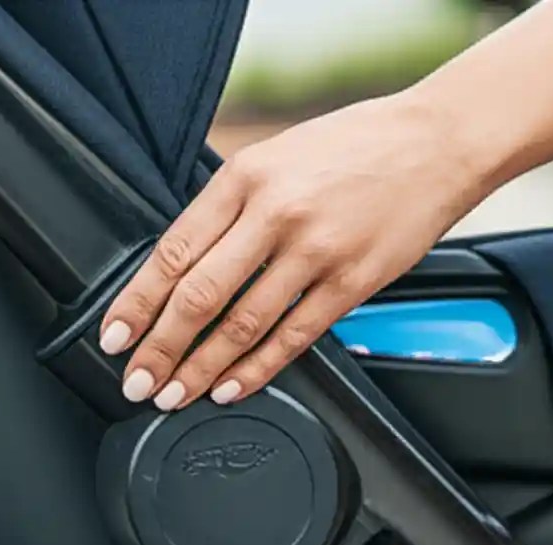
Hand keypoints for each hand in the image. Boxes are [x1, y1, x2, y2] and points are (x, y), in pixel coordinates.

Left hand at [98, 91, 490, 409]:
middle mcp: (275, 213)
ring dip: (201, 369)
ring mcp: (315, 251)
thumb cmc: (356, 146)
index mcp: (245, 177)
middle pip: (199, 296)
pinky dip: (256, 369)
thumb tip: (182, 266)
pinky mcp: (352, 283)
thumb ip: (230, 206)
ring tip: (176, 394)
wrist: (437, 143)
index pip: (172, 251)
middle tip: (138, 381)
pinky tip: (231, 387)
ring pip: (242, 325)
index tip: (115, 335)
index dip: (136, 302)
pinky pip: (293, 338)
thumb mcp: (276, 155)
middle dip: (159, 348)